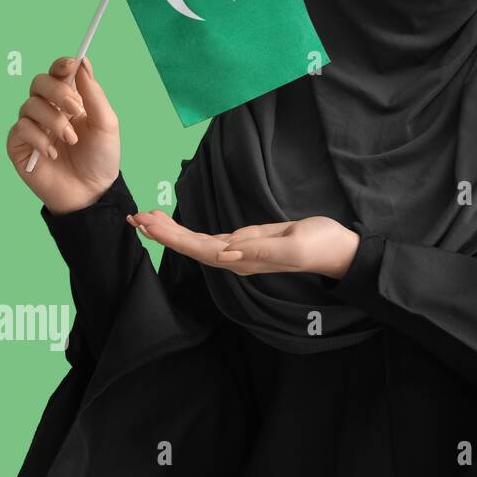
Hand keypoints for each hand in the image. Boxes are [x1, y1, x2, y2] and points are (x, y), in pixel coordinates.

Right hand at [8, 55, 121, 214]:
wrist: (91, 192)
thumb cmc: (101, 158)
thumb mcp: (107, 125)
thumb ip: (94, 95)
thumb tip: (83, 64)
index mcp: (71, 101)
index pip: (59, 74)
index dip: (62, 64)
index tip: (72, 63)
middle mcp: (49, 109)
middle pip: (40, 82)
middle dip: (58, 91)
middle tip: (76, 108)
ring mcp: (33, 126)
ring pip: (30, 105)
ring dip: (54, 121)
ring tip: (71, 140)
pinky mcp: (19, 144)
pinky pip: (21, 129)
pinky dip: (40, 139)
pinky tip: (54, 153)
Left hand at [127, 211, 360, 278]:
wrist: (339, 250)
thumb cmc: (321, 245)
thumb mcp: (295, 244)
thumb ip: (261, 249)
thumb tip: (225, 253)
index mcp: (246, 260)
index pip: (201, 249)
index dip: (173, 238)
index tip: (150, 225)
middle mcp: (238, 258)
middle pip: (193, 246)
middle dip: (164, 233)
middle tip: (137, 217)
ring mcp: (242, 251)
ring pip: (198, 242)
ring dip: (171, 232)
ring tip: (147, 219)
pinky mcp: (249, 242)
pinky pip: (211, 237)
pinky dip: (189, 231)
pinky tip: (176, 227)